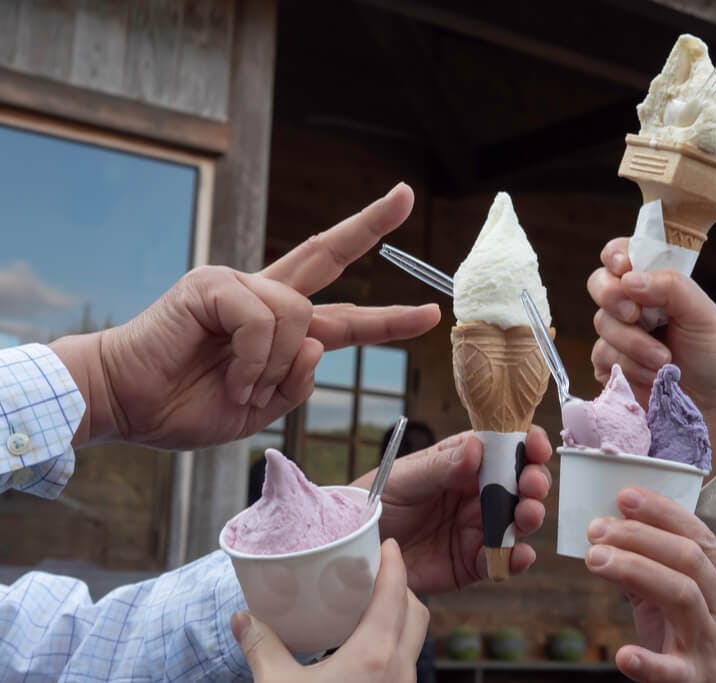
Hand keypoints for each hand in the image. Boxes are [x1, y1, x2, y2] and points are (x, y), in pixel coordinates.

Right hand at [54, 183, 440, 449]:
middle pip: (327, 253)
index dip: (386, 316)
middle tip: (405, 196)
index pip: (343, 314)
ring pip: (298, 313)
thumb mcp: (260, 410)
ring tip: (243, 389)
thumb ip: (296, 383)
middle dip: (370, 225)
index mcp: (278, 328)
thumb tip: (319, 342)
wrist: (125, 404)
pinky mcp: (211, 283)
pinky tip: (231, 375)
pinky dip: (253, 357)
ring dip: (276, 366)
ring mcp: (237, 284)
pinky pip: (261, 318)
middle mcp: (263, 297)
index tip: (428, 311)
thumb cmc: (185, 406)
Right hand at [232, 539, 427, 681]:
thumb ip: (261, 647)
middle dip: (402, 587)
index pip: (396, 594)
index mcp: (374, 656)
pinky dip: (392, 645)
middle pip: (417, 612)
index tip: (387, 542)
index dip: (395, 563)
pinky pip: (405, 665)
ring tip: (368, 606)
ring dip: (399, 618)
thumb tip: (242, 618)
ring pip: (414, 641)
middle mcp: (399, 672)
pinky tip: (364, 648)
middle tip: (375, 572)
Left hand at [352, 427, 552, 594]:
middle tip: (531, 486)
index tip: (535, 445)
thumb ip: (441, 467)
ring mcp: (478, 528)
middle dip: (534, 481)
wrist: (355, 549)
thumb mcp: (404, 478)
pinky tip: (519, 554)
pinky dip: (516, 559)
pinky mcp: (472, 563)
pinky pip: (501, 560)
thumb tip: (477, 447)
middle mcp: (477, 494)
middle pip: (519, 484)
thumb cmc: (376, 501)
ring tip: (526, 515)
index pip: (503, 447)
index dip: (526, 443)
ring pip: (518, 521)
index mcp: (463, 463)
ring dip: (530, 516)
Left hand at [585, 488, 715, 682]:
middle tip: (596, 530)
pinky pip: (673, 670)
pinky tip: (623, 654)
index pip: (696, 535)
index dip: (662, 512)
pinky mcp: (694, 679)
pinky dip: (647, 663)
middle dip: (640, 537)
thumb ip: (649, 567)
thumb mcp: (681, 596)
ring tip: (595, 560)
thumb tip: (606, 531)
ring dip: (636, 571)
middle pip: (686, 559)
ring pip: (681, 596)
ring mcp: (709, 641)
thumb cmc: (693, 636)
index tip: (624, 495)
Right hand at [587, 237, 715, 474]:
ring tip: (664, 360)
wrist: (707, 407)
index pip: (621, 254)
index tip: (624, 267)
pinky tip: (652, 377)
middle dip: (614, 298)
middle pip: (599, 283)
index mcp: (653, 284)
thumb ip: (672, 287)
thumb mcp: (703, 315)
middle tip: (637, 315)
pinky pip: (602, 355)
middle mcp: (630, 304)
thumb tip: (629, 279)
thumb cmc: (709, 357)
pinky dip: (630, 366)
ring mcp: (616, 335)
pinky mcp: (607, 365)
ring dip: (635, 343)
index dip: (616, 255)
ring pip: (603, 323)